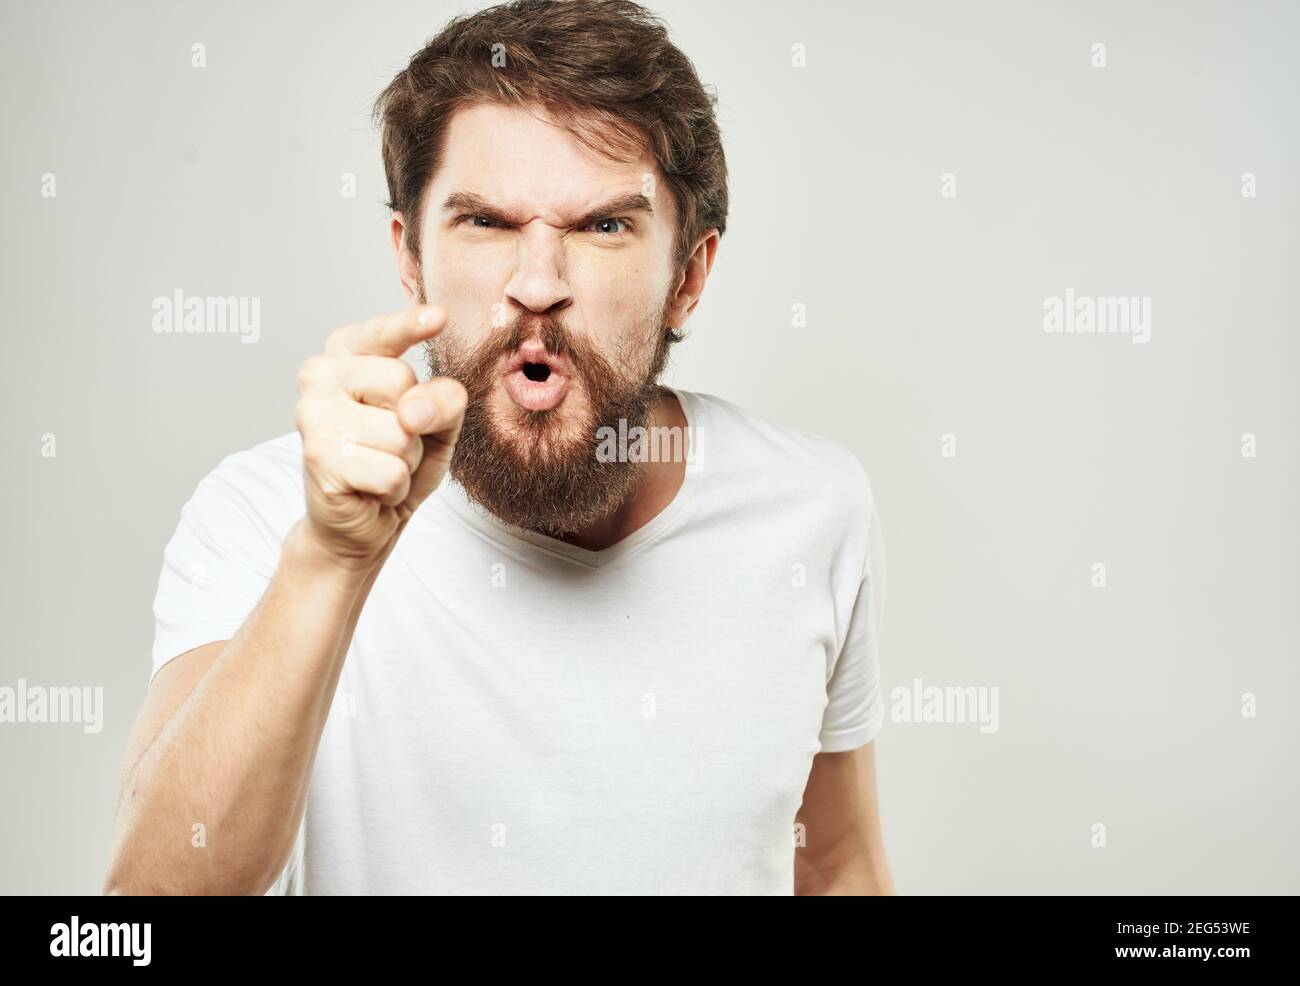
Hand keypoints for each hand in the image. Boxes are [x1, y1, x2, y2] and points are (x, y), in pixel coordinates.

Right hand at [294, 305, 466, 568]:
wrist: (363, 521)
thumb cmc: (396, 461)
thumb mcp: (438, 423)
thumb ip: (443, 400)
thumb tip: (413, 411)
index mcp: (347, 354)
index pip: (383, 333)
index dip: (410, 324)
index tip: (439, 317)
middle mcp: (320, 375)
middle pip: (402, 381)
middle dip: (415, 426)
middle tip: (391, 445)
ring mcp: (313, 414)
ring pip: (401, 433)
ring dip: (406, 462)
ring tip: (379, 467)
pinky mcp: (319, 456)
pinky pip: (392, 471)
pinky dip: (394, 489)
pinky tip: (371, 489)